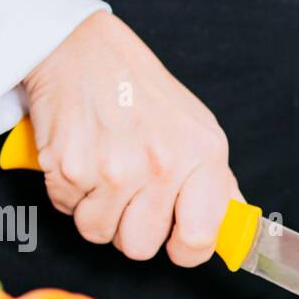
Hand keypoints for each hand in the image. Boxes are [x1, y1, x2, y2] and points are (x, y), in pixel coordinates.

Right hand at [22, 11, 239, 266]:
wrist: (83, 50)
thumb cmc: (140, 92)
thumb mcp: (197, 130)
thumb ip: (217, 184)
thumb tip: (232, 232)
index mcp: (203, 155)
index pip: (201, 238)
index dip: (185, 249)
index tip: (176, 240)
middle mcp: (162, 164)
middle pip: (141, 246)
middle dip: (130, 228)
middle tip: (129, 194)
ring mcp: (115, 168)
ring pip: (99, 233)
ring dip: (96, 211)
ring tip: (103, 172)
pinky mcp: (71, 168)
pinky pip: (66, 209)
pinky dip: (69, 191)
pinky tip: (82, 158)